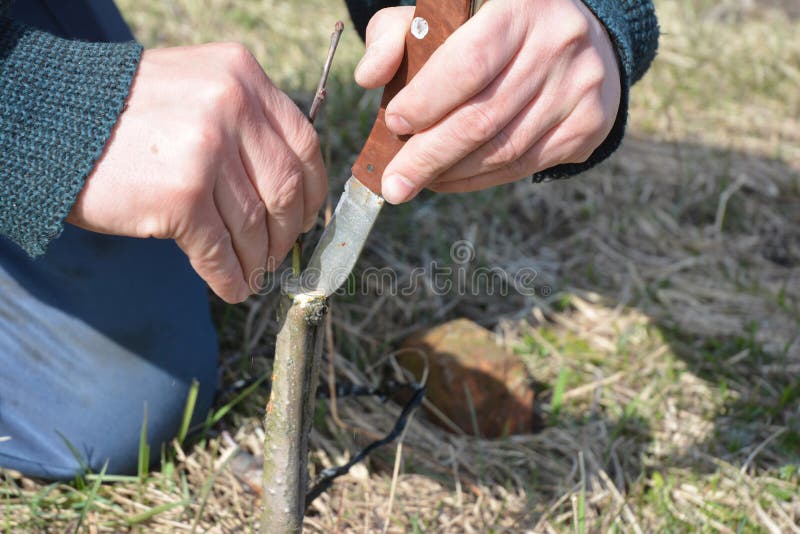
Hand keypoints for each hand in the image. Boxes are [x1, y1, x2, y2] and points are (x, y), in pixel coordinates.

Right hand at [67, 44, 326, 302]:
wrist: (52, 122)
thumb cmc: (126, 113)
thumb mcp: (196, 90)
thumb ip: (244, 123)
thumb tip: (289, 190)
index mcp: (241, 75)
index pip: (305, 142)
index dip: (313, 190)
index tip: (308, 216)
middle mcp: (231, 107)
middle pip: (287, 188)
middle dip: (288, 232)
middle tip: (279, 254)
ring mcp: (207, 151)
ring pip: (254, 225)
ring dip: (257, 260)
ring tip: (252, 275)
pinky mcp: (181, 196)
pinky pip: (220, 250)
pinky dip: (230, 276)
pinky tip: (230, 287)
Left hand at [354, 0, 620, 202]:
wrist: (577, 36)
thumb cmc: (490, 25)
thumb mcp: (442, 13)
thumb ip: (395, 36)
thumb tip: (367, 78)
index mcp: (520, 5)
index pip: (469, 62)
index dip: (428, 100)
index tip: (394, 124)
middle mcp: (559, 44)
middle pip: (483, 117)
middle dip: (429, 156)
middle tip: (394, 184)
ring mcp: (579, 88)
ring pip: (503, 149)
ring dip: (452, 173)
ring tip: (415, 182)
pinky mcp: (588, 126)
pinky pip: (523, 165)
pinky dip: (479, 180)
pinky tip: (449, 180)